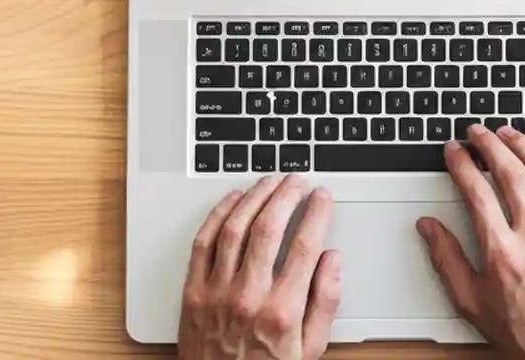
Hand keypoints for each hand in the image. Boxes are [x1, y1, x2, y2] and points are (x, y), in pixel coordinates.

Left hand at [180, 175, 340, 359]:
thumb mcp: (311, 350)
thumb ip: (325, 302)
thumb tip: (332, 260)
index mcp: (281, 312)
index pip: (304, 246)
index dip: (317, 213)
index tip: (323, 197)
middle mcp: (247, 298)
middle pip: (268, 228)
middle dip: (286, 195)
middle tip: (297, 181)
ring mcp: (216, 293)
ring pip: (234, 228)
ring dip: (254, 197)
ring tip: (269, 182)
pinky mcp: (192, 293)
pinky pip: (203, 243)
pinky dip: (218, 215)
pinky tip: (233, 201)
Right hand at [417, 124, 524, 359]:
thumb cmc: (521, 333)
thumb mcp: (470, 302)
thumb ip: (446, 259)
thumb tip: (427, 227)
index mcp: (501, 252)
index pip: (476, 191)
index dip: (460, 164)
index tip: (453, 151)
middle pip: (510, 174)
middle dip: (489, 144)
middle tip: (476, 132)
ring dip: (524, 146)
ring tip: (508, 132)